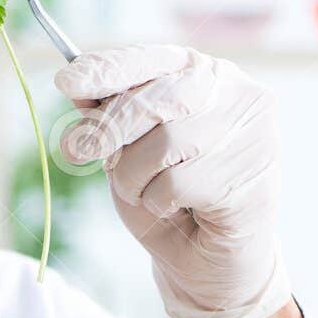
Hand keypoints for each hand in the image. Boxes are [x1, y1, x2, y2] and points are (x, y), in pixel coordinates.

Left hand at [54, 44, 290, 317]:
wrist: (210, 258)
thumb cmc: (169, 196)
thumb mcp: (125, 151)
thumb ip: (106, 118)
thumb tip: (73, 86)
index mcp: (200, 72)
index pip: (151, 59)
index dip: (107, 69)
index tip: (66, 81)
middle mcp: (231, 91)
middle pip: (153, 100)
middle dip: (107, 130)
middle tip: (77, 152)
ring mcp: (248, 129)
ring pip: (164, 144)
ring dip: (133, 177)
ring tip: (145, 191)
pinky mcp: (251, 170)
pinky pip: (179, 183)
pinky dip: (159, 201)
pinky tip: (178, 208)